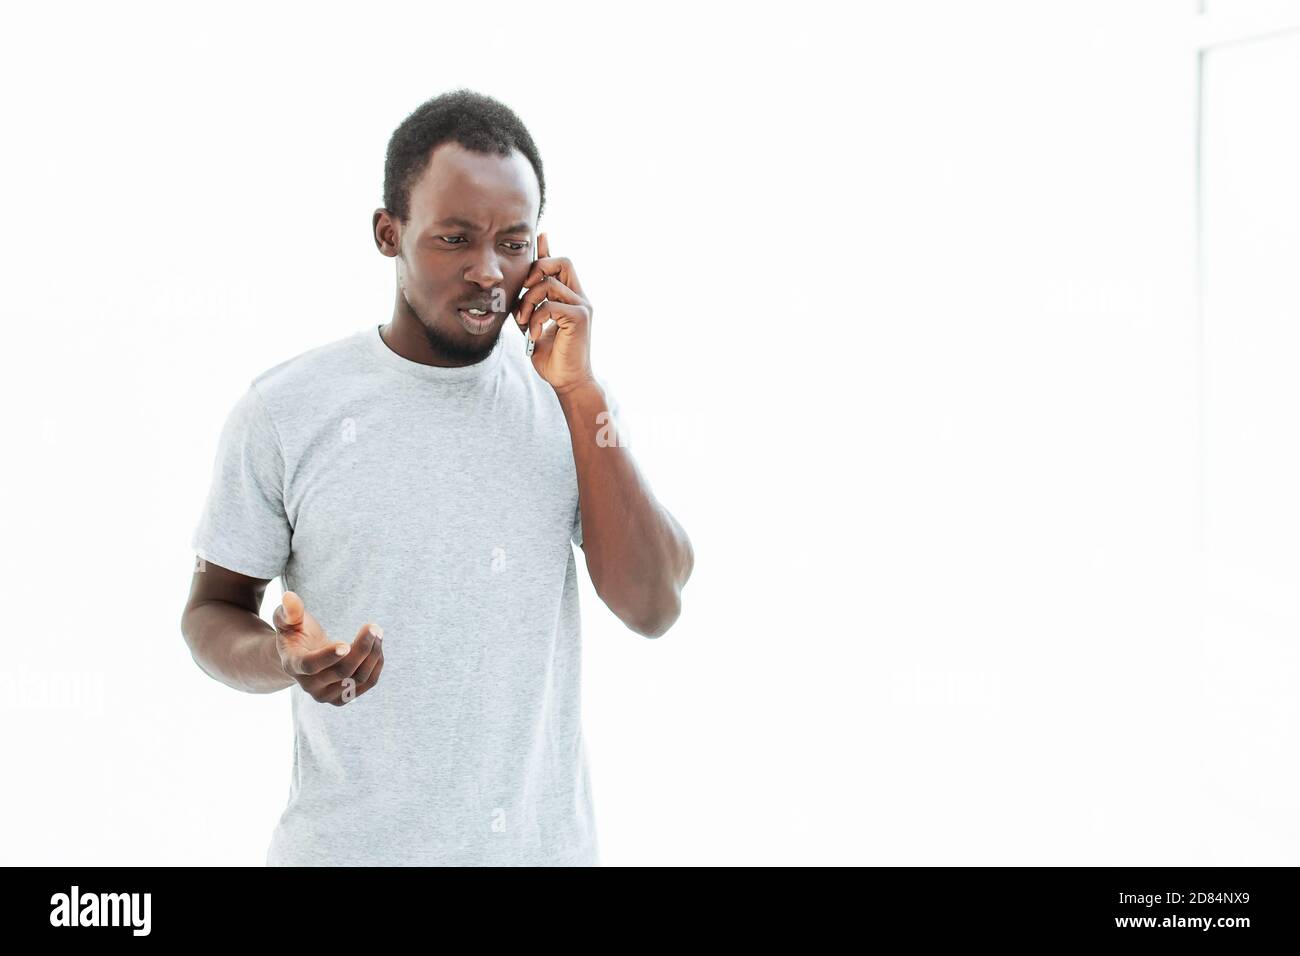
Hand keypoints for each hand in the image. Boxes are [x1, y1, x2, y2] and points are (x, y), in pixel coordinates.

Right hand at [272, 591, 383, 705]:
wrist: (303, 656)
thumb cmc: (296, 633)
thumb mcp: (288, 620)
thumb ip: (289, 610)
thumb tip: (289, 596)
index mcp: (293, 665)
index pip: (310, 665)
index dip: (328, 656)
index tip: (346, 644)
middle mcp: (310, 685)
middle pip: (342, 671)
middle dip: (362, 647)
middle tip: (374, 626)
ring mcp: (328, 695)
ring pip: (358, 678)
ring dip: (373, 654)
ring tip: (377, 631)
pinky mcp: (344, 697)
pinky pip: (367, 683)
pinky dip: (376, 663)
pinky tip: (377, 645)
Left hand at [513, 232, 596, 394]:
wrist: (566, 380)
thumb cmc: (550, 356)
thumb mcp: (532, 323)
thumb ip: (528, 304)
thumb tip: (517, 289)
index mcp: (571, 297)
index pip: (560, 264)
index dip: (548, 249)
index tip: (540, 234)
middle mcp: (580, 298)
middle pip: (563, 261)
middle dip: (538, 269)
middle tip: (524, 290)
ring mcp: (582, 306)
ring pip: (550, 283)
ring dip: (529, 299)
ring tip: (523, 321)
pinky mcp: (580, 318)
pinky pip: (550, 305)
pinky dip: (535, 317)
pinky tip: (532, 333)